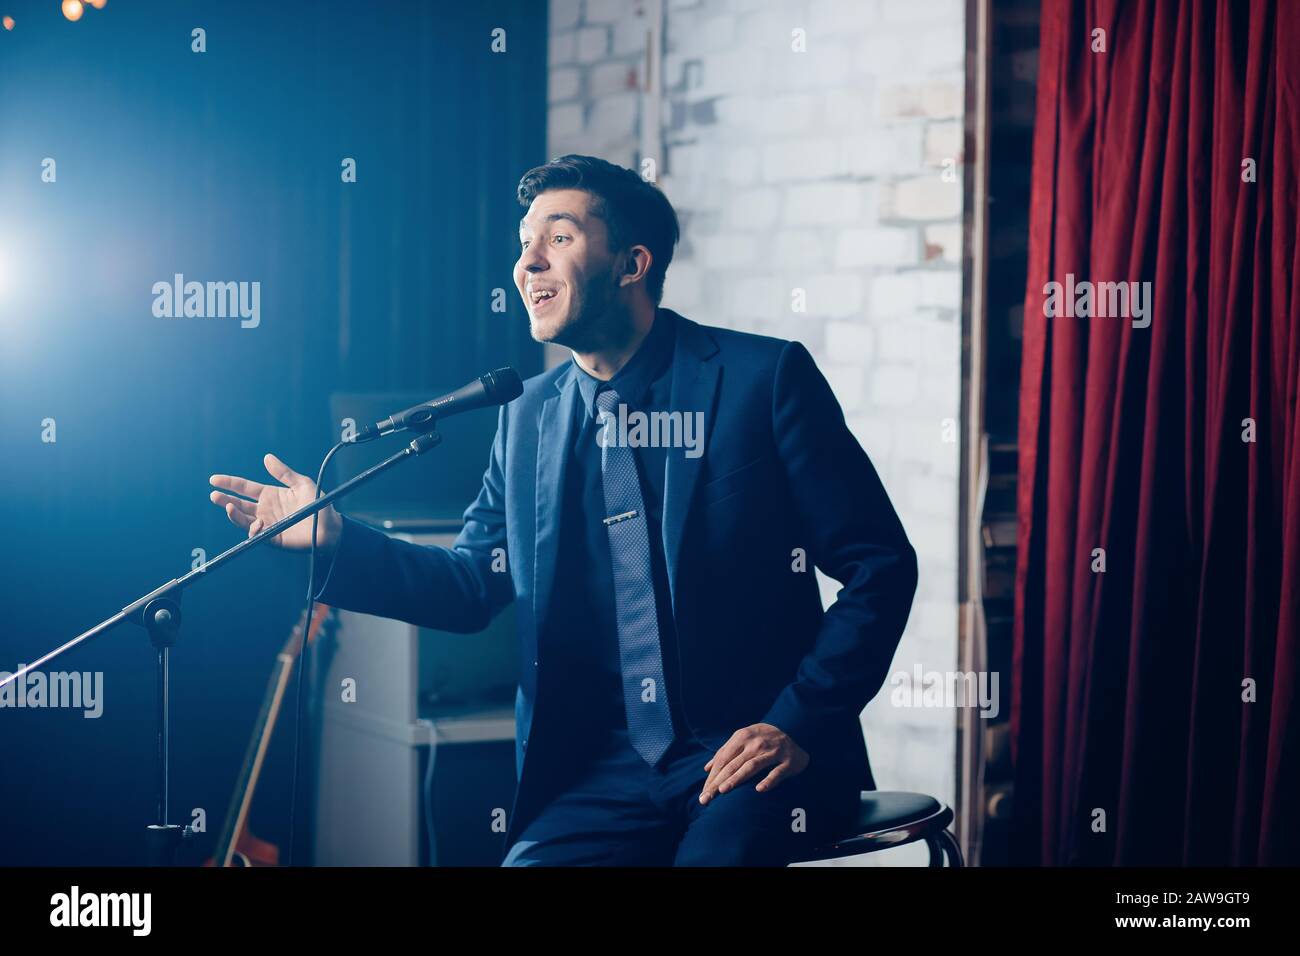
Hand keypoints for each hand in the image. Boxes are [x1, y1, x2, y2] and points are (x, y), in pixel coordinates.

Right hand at [209, 453, 341, 551]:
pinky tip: (256, 522)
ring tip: (228, 507)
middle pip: (239, 503)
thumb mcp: (301, 484)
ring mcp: (267, 524)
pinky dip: (252, 529)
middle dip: (224, 499)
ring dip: (233, 514)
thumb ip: (283, 473)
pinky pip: (256, 534)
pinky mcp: (272, 537)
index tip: (214, 479)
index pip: (244, 487)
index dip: (229, 483)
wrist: (330, 527)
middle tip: (214, 494)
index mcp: (270, 495)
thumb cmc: (318, 505)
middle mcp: (265, 509)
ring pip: (243, 519)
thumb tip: (267, 457)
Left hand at [699, 723, 808, 804]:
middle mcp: (756, 743)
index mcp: (742, 737)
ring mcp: (772, 751)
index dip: (712, 777)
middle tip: (706, 798)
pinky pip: (776, 772)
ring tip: (723, 791)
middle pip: (733, 764)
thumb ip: (726, 752)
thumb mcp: (744, 739)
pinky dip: (768, 781)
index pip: (723, 759)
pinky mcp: (787, 761)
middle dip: (718, 782)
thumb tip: (707, 769)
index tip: (703, 793)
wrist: (794, 732)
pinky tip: (759, 790)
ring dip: (736, 779)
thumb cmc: (762, 740)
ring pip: (751, 766)